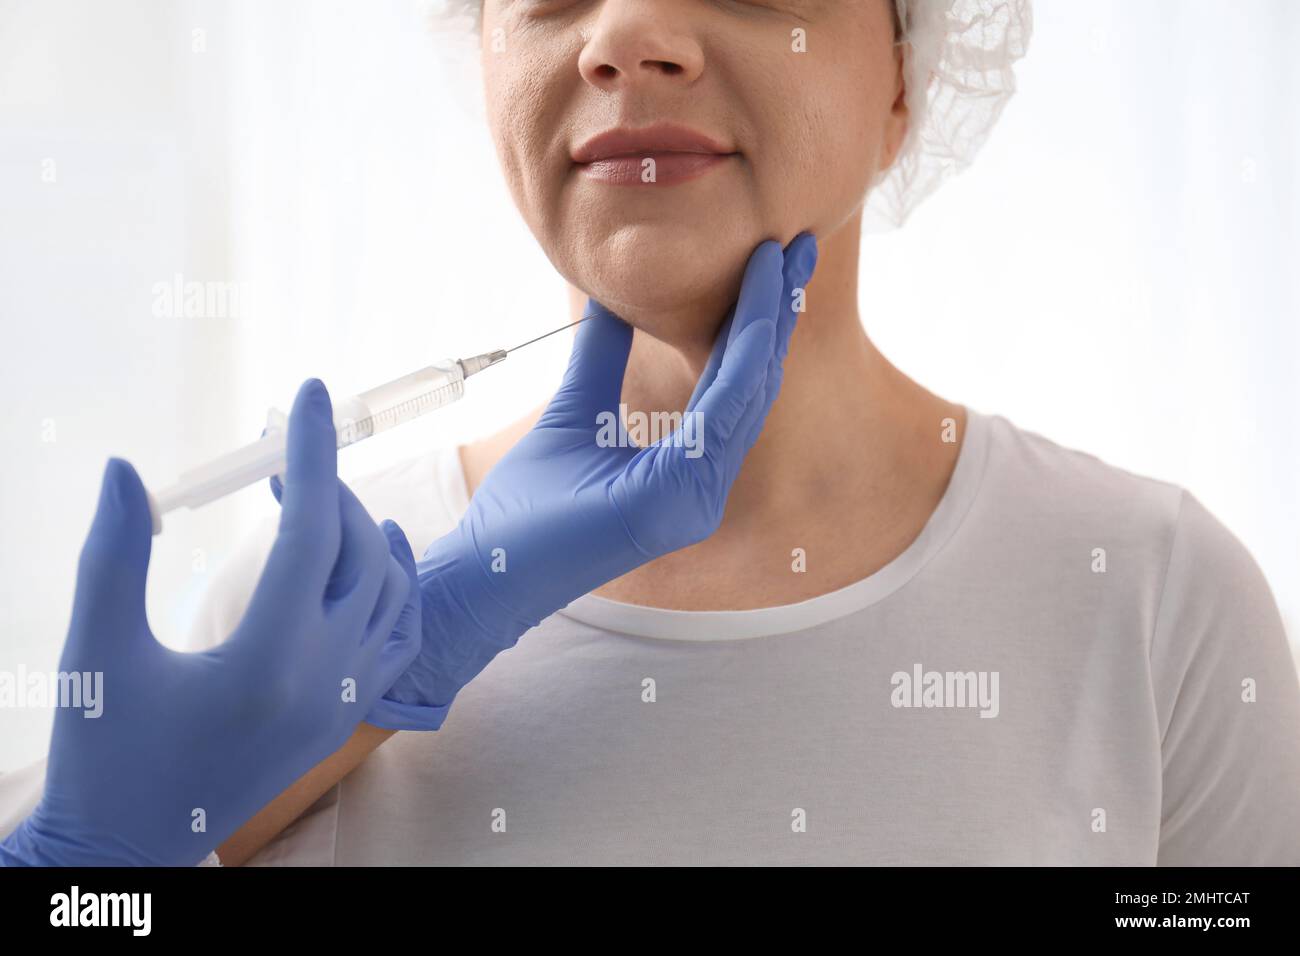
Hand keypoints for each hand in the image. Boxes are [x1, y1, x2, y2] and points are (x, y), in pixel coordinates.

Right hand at [0, 379, 420, 865]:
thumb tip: (123, 469)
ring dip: (362, 529)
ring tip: (313, 495)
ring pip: (392, 588)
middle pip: (360, 550)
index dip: (310, 451)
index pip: (312, 527)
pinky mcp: (347, 714)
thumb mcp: (96, 652)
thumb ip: (113, 555)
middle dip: (328, 486)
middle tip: (281, 455)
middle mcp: (326, 676)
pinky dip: (397, 583)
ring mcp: (346, 699)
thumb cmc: (103, 754)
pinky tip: (377, 551)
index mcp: (267, 658)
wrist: (131, 846)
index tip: (309, 392)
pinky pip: (401, 635)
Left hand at [367, 234, 817, 730]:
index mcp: (685, 470)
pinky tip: (751, 305)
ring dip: (767, 323)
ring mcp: (696, 499)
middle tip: (798, 245)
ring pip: (747, 394)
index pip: (733, 386)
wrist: (485, 571)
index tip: (768, 260)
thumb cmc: (526, 508)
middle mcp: (703, 487)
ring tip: (779, 259)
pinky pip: (720, 416)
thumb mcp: (573, 410)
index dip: (755, 322)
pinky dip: (740, 357)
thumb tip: (613, 295)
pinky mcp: (676, 501)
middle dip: (777, 313)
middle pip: (754, 385)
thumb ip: (600, 356)